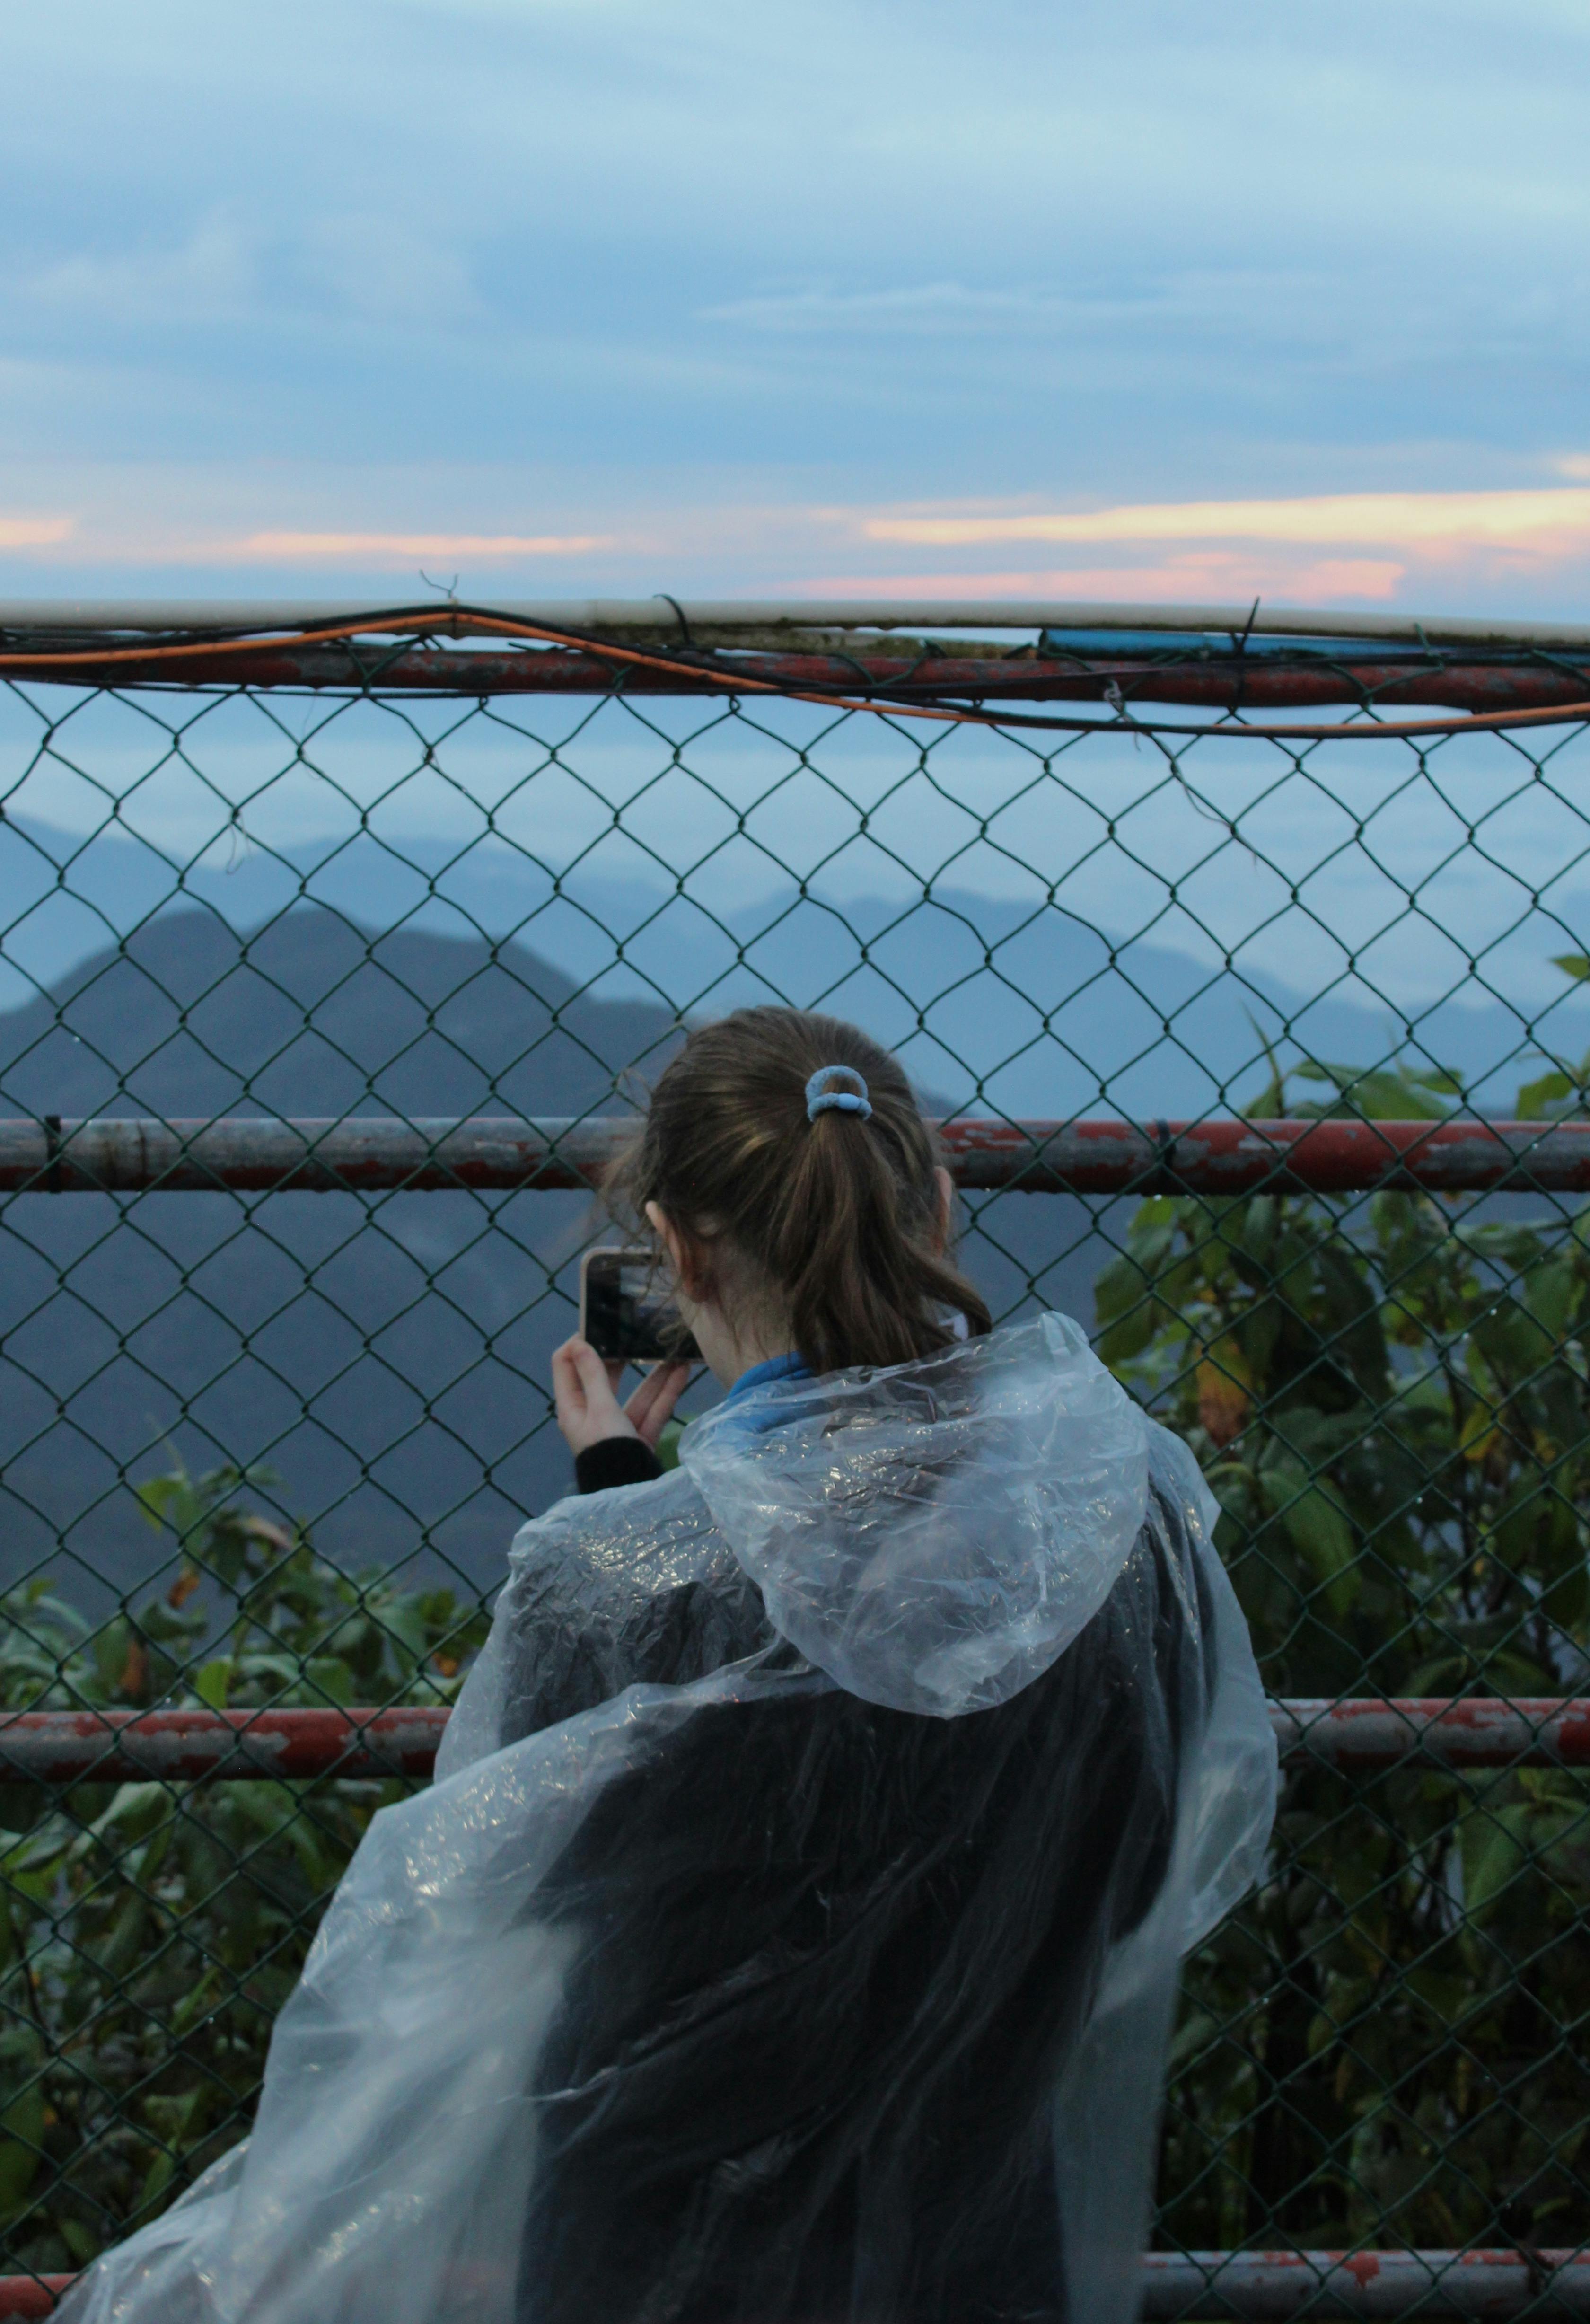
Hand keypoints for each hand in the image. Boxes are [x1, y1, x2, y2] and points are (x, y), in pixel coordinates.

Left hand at [551, 1337, 691, 1457]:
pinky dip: (667, 1392)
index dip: (577, 1344)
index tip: (598, 1325)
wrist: (628, 1492)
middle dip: (622, 1355)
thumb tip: (579, 1342)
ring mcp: (618, 1425)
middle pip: (604, 1377)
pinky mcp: (640, 1435)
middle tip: (636, 1332)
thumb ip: (594, 1375)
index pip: (564, 1365)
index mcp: (572, 1406)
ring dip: (654, 1373)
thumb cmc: (607, 1448)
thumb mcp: (600, 1408)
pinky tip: (682, 1371)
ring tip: (671, 1350)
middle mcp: (592, 1413)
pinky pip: (653, 1408)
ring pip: (636, 1393)